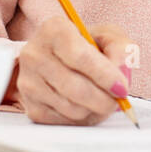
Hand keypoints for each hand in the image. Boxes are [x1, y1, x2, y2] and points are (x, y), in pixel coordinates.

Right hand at [9, 16, 133, 124]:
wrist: (59, 57)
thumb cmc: (86, 46)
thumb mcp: (108, 37)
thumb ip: (121, 49)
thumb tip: (121, 72)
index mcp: (53, 29)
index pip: (80, 57)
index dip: (105, 76)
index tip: (121, 87)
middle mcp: (34, 54)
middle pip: (76, 88)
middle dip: (104, 100)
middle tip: (118, 100)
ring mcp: (28, 81)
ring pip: (71, 108)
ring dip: (94, 110)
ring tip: (101, 99)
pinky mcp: (30, 105)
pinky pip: (63, 121)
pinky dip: (82, 118)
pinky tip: (86, 105)